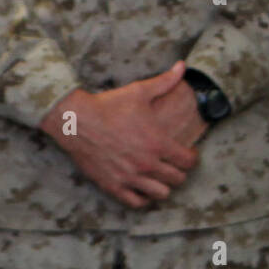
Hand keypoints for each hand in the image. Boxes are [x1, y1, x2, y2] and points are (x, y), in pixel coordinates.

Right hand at [39, 62, 200, 208]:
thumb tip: (182, 66)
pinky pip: (136, 203)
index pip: (188, 161)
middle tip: (174, 164)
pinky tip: (142, 187)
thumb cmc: (110, 106)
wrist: (77, 121)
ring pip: (160, 194)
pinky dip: (143, 198)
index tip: (189, 153)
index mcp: (157, 142)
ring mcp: (129, 177)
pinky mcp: (112, 186)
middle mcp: (146, 164)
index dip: (192, 157)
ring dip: (163, 186)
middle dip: (179, 171)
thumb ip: (165, 81)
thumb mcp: (140, 91)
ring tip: (159, 176)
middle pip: (177, 179)